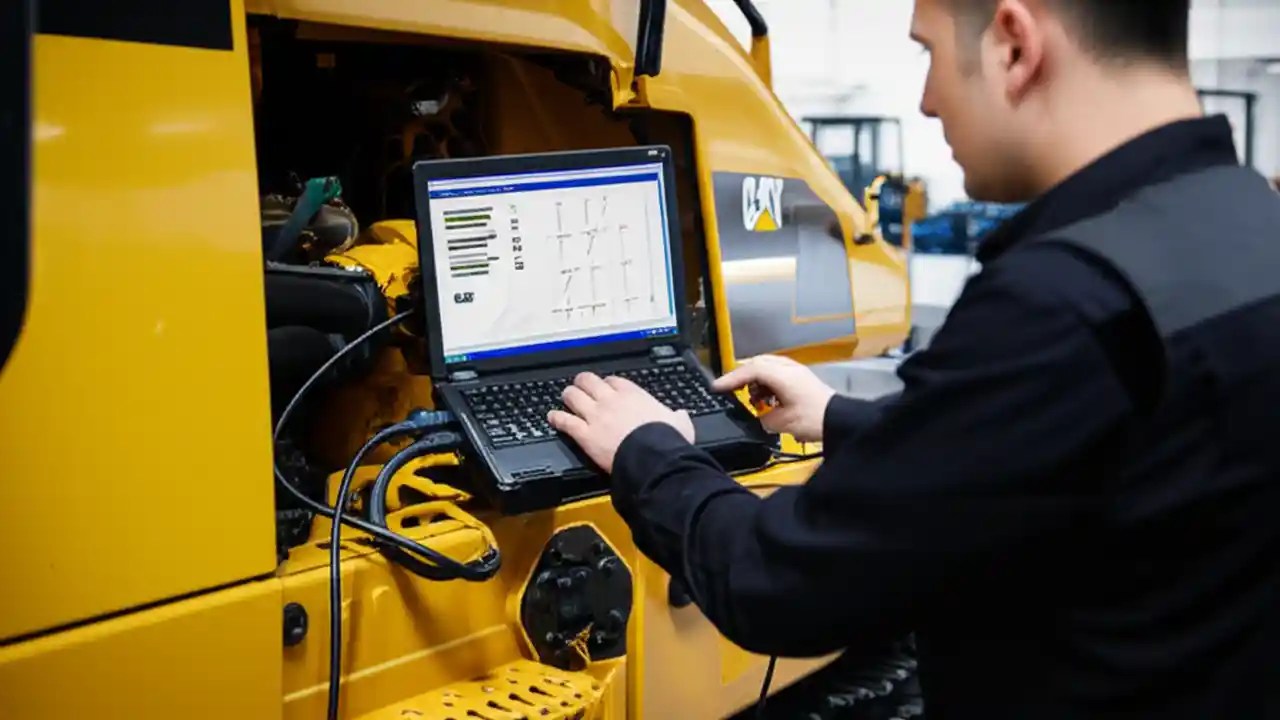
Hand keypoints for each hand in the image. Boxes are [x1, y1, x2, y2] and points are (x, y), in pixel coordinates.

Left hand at [548, 372, 694, 472]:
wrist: (653, 456)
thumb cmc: (667, 439)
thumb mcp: (680, 423)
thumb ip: (677, 417)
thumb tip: (681, 416)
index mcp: (633, 394)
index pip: (613, 380)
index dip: (607, 383)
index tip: (607, 387)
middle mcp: (610, 399)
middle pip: (588, 381)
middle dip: (583, 383)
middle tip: (580, 387)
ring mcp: (595, 415)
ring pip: (573, 396)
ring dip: (568, 396)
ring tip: (566, 397)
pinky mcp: (584, 434)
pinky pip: (565, 421)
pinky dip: (556, 418)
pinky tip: (552, 417)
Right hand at [712, 355, 835, 441]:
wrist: (842, 421)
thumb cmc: (813, 420)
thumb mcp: (782, 423)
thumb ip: (764, 417)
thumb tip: (761, 414)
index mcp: (782, 376)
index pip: (750, 370)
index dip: (731, 378)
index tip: (717, 388)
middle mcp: (788, 368)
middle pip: (757, 363)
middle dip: (742, 376)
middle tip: (731, 390)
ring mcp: (797, 371)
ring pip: (767, 366)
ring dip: (756, 380)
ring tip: (753, 399)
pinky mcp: (802, 378)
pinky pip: (777, 373)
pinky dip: (767, 382)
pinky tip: (768, 398)